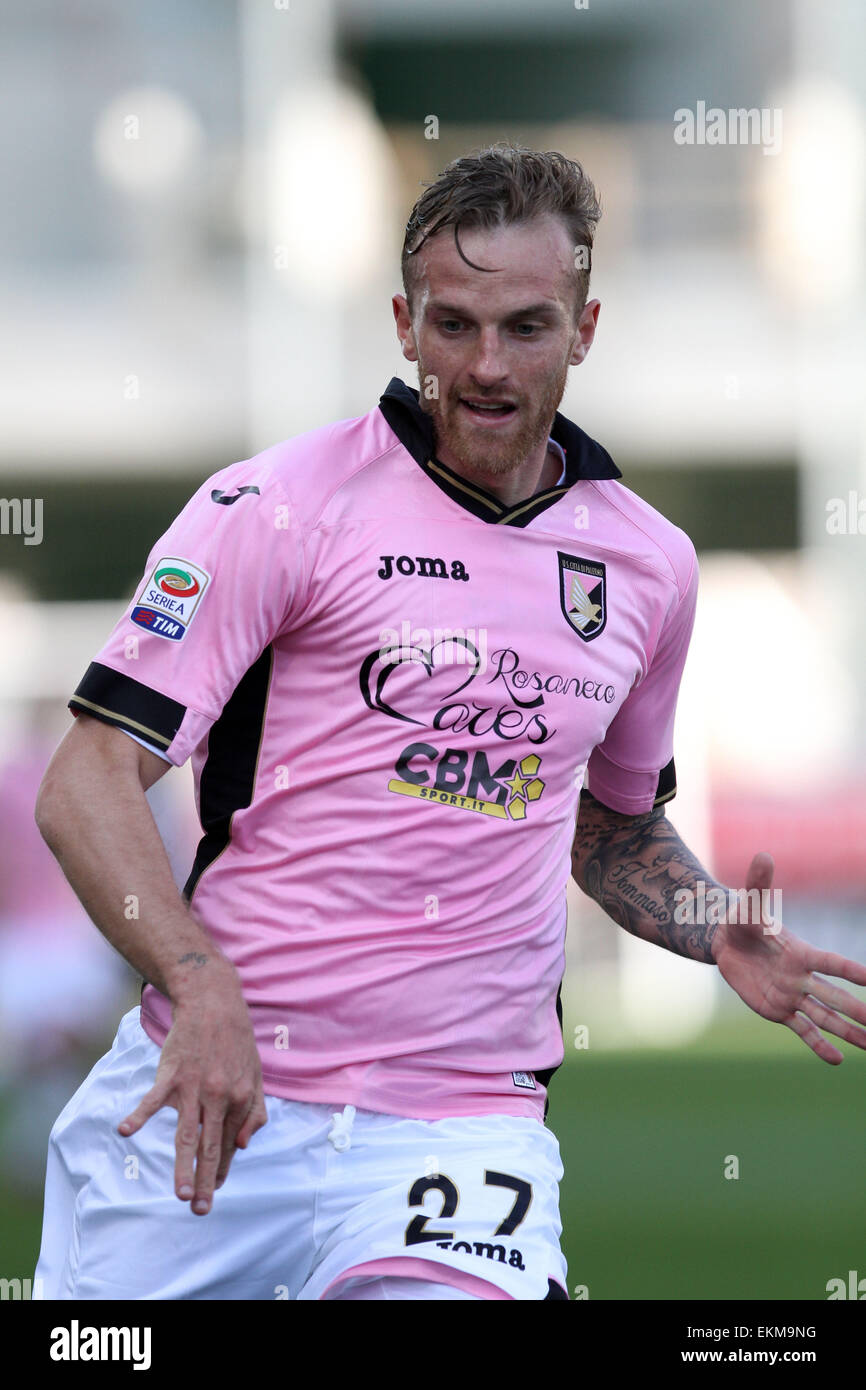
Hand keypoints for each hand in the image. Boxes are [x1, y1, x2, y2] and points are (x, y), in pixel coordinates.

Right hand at [117, 970, 267, 1214]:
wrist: (213, 1003)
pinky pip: (153, 1099)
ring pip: (186, 1134)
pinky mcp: (171, 1074)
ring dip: (183, 1166)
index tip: (212, 1193)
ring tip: (178, 1193)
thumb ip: (254, 1111)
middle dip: (205, 1182)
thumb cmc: (235, 1042)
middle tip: (199, 1210)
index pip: (229, 1144)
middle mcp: (219, 1097)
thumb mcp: (255, 1075)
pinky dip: (139, 1115)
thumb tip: (243, 1146)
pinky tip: (125, 1131)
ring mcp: (193, 1087)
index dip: (220, 1170)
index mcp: (240, 1099)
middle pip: (210, 1146)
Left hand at [712, 851, 865, 1062]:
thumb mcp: (748, 903)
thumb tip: (762, 854)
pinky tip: (837, 1060)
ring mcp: (792, 995)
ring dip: (847, 1032)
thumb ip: (758, 882)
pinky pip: (802, 1029)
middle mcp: (801, 976)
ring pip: (825, 1017)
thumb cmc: (743, 919)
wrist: (727, 941)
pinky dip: (818, 1044)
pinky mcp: (778, 1010)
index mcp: (800, 952)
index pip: (830, 964)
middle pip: (835, 996)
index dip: (851, 971)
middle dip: (857, 1010)